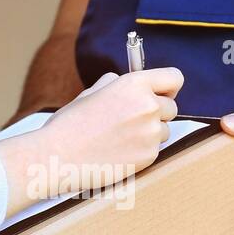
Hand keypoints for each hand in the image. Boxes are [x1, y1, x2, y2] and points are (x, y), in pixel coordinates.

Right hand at [0, 68, 182, 214]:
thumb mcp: (91, 92)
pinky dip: (141, 151)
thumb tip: (127, 83)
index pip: (174, 78)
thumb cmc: (70, 124)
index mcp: (134, 84)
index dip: (168, 86)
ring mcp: (150, 133)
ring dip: (149, 133)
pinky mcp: (149, 156)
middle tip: (134, 120)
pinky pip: (154, 150)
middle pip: (171, 107)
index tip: (161, 92)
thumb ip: (116, 84)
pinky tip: (118, 151)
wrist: (58, 156)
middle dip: (157, 112)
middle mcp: (148, 106)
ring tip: (121, 138)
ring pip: (163, 130)